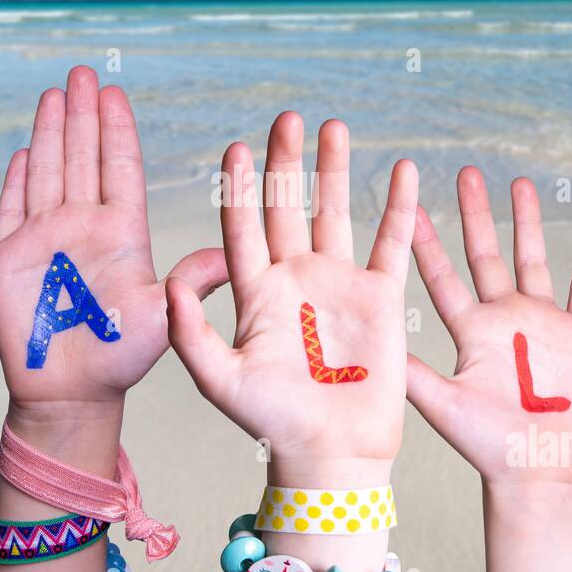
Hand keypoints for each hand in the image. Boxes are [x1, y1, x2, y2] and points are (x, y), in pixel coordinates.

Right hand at [0, 66, 225, 412]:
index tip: (114, 93)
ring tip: (55, 93)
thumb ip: (191, 283)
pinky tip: (24, 148)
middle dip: (81, 114)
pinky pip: (13, 207)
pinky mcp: (8, 257)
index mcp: (121, 233)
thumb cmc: (119, 358)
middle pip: (82, 157)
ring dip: (51, 132)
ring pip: (49, 171)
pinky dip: (17, 178)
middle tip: (83, 73)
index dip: (115, 130)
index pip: (118, 168)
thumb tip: (230, 254)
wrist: (70, 393)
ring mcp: (45, 238)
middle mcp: (83, 226)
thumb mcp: (162, 318)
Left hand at [166, 112, 418, 486]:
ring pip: (335, 212)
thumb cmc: (273, 423)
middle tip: (287, 117)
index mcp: (255, 293)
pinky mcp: (380, 297)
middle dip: (286, 162)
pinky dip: (398, 207)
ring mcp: (338, 283)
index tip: (235, 147)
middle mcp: (294, 278)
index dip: (238, 188)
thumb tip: (168, 282)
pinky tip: (402, 169)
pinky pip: (390, 241)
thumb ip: (190, 332)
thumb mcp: (220, 380)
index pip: (242, 227)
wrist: (331, 454)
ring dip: (334, 170)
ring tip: (332, 127)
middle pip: (287, 206)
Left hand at [404, 170, 571, 484]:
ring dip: (528, 221)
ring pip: (534, 259)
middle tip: (466, 172)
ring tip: (519, 181)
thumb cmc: (486, 445)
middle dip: (477, 214)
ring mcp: (542, 323)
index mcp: (469, 330)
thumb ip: (408, 371)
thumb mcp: (440, 403)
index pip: (442, 276)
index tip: (411, 206)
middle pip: (487, 254)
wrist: (538, 471)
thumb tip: (367, 344)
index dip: (427, 242)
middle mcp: (503, 319)